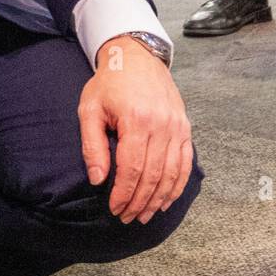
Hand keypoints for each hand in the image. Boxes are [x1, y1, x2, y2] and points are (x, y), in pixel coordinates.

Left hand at [78, 37, 192, 225]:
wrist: (137, 57)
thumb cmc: (109, 84)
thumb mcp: (90, 110)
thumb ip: (93, 146)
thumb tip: (98, 180)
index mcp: (137, 120)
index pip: (132, 168)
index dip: (124, 194)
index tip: (115, 209)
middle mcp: (162, 125)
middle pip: (153, 175)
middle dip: (139, 201)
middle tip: (127, 218)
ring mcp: (178, 127)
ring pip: (172, 173)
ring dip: (158, 199)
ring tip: (144, 215)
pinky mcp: (185, 128)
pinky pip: (185, 163)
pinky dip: (177, 185)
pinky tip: (166, 199)